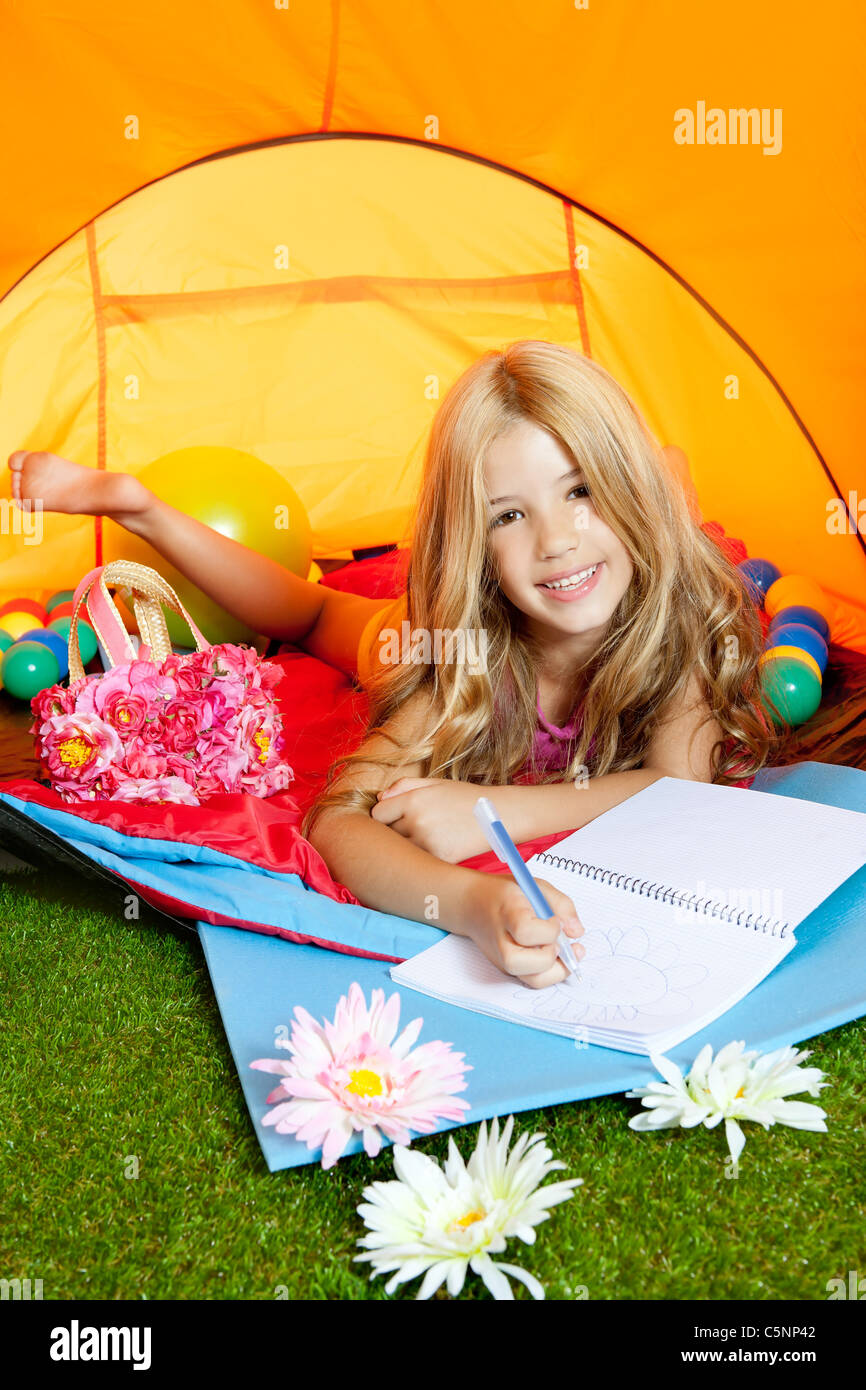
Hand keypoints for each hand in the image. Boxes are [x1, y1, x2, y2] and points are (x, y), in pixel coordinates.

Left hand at [370, 776, 493, 862]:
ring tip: (425, 839)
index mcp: (414, 799)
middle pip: (387, 834)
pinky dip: (422, 858)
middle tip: (412, 829)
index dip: (385, 816)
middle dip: (395, 832)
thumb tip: (379, 799)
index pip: (377, 814)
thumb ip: (403, 786)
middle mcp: (417, 821)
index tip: (396, 817)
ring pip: (401, 850)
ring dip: (407, 847)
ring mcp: (429, 842)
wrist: (501, 814)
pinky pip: (418, 861)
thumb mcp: (435, 783)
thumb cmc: (465, 797)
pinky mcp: (441, 859)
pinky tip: (435, 849)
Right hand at [464, 873, 584, 988]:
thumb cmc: (507, 894)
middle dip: (549, 956)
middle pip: (519, 963)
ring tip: (565, 953)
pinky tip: (557, 958)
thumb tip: (577, 933)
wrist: (473, 904)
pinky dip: (550, 973)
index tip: (555, 920)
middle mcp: (500, 940)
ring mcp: (501, 958)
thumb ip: (562, 905)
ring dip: (555, 970)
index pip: (525, 931)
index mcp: (506, 912)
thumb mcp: (536, 887)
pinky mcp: (507, 969)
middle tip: (560, 942)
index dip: (548, 930)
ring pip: (530, 979)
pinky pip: (533, 980)